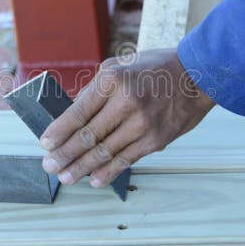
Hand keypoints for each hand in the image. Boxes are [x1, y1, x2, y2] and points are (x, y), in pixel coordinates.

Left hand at [39, 48, 214, 187]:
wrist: (198, 76)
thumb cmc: (155, 69)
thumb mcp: (120, 65)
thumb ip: (96, 89)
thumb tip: (72, 114)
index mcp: (113, 80)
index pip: (78, 111)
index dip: (59, 131)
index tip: (46, 143)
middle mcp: (127, 102)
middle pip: (88, 135)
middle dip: (65, 154)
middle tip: (49, 166)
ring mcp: (142, 124)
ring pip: (104, 152)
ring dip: (81, 168)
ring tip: (66, 177)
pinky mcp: (156, 140)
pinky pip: (126, 160)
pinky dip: (108, 172)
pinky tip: (94, 179)